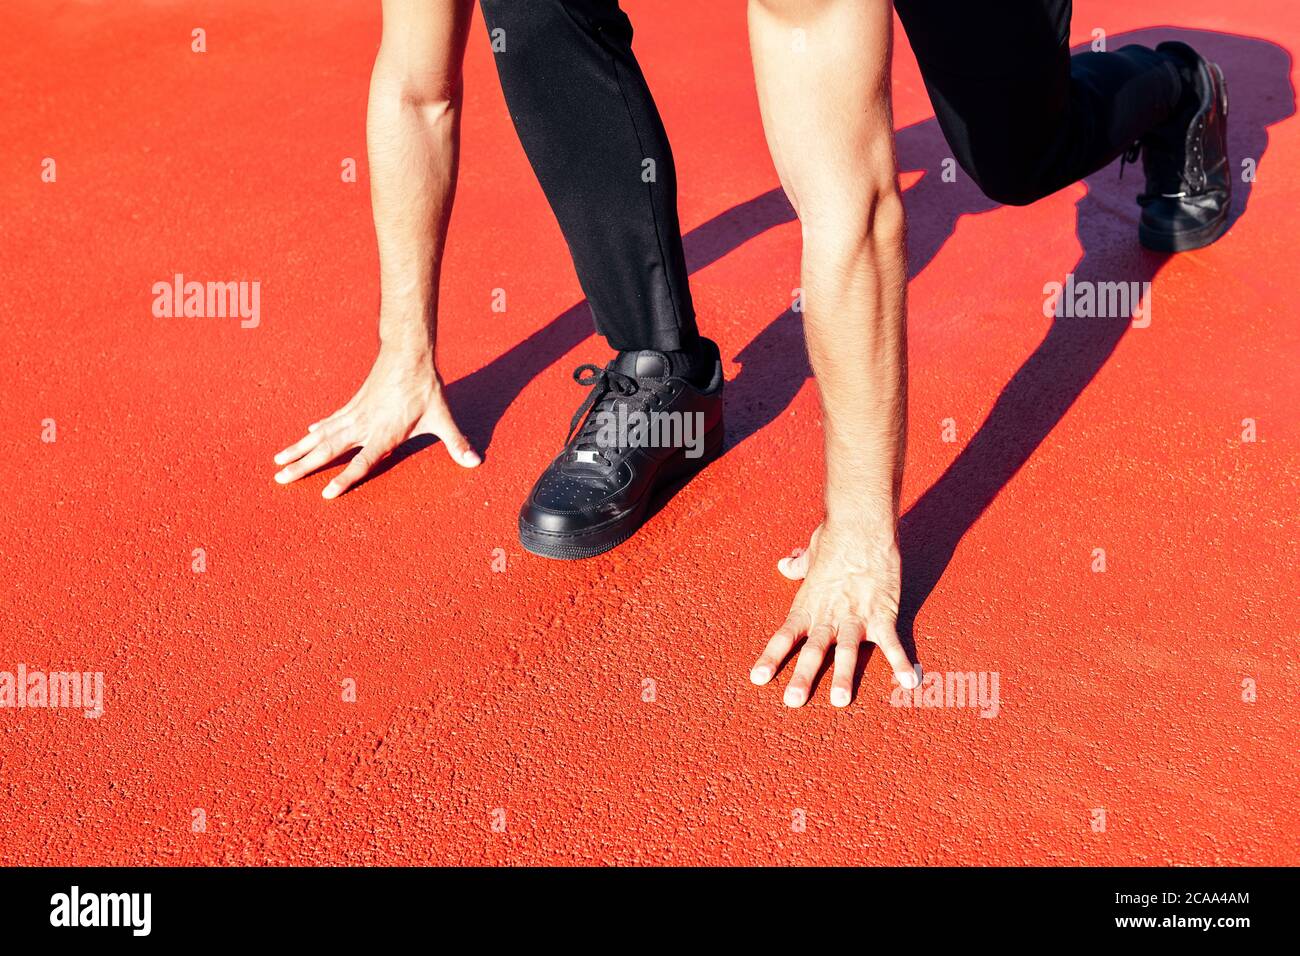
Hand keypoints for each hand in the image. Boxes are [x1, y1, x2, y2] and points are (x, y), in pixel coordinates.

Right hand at [273, 347, 478, 498]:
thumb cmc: (425, 388)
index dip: (345, 479)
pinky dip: (316, 431)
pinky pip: (331, 422)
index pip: (362, 462)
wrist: (408, 354)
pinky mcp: (354, 405)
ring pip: (321, 436)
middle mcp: (364, 426)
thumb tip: (475, 462)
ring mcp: (355, 414)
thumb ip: (457, 443)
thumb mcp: (443, 418)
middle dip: (304, 466)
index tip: (326, 494)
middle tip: (279, 479)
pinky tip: (305, 437)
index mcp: (384, 433)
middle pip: (329, 450)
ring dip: (299, 449)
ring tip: (278, 462)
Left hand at [750, 523, 918, 707]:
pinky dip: (900, 662)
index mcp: (808, 605)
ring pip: (847, 651)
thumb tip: (784, 565)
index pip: (785, 636)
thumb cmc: (834, 537)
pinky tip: (910, 682)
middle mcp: (829, 615)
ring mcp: (856, 616)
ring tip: (839, 701)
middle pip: (813, 651)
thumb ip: (797, 567)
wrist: (860, 524)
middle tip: (793, 701)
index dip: (772, 658)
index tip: (758, 678)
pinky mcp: (883, 612)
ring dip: (844, 676)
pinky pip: (891, 642)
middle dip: (803, 677)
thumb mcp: (809, 554)